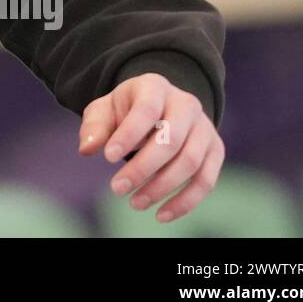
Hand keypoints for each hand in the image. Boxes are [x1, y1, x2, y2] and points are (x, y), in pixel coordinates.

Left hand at [78, 72, 224, 222]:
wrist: (158, 107)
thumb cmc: (126, 110)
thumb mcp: (105, 110)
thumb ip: (94, 127)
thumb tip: (87, 149)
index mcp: (155, 87)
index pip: (146, 110)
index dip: (129, 135)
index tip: (107, 157)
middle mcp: (186, 104)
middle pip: (171, 139)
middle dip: (143, 168)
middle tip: (117, 188)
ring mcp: (205, 127)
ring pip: (190, 162)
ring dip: (162, 187)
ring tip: (135, 203)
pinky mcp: (215, 150)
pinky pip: (206, 180)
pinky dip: (185, 201)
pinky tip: (161, 214)